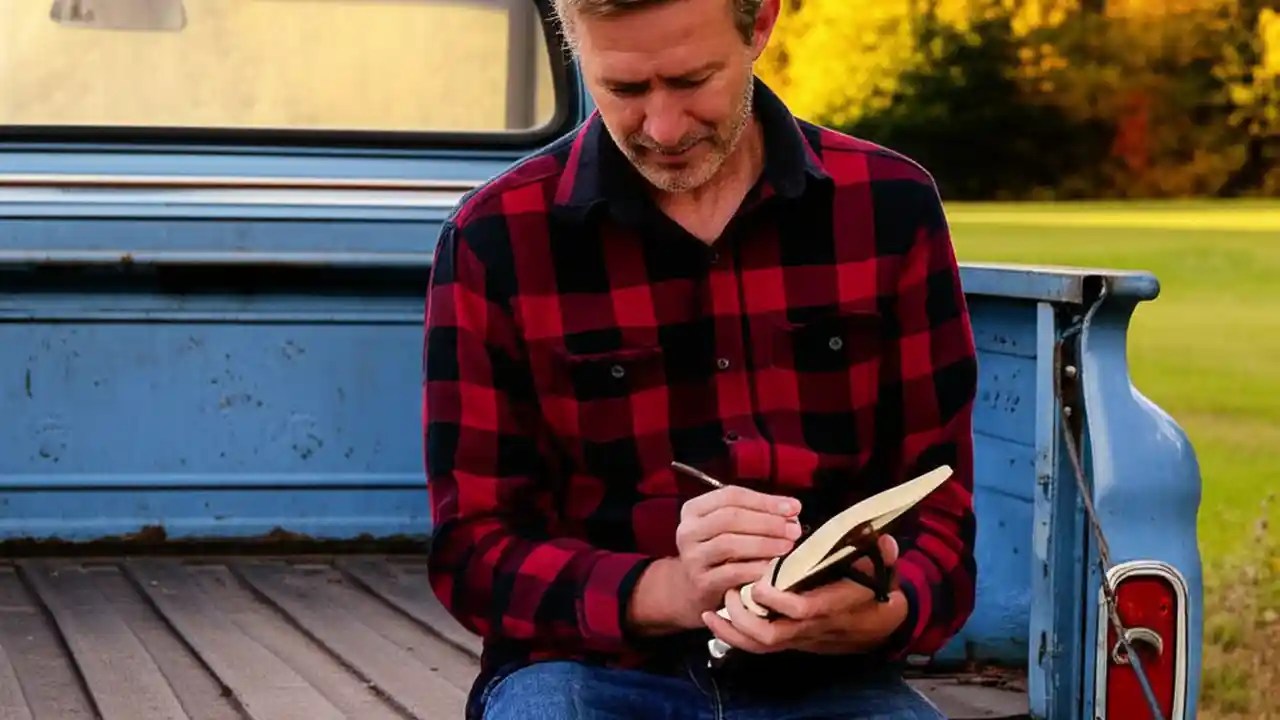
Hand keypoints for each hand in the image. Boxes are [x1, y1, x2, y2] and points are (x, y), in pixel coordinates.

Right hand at [629, 485, 801, 632]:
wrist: (692, 590)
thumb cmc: (719, 553)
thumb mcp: (728, 527)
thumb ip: (756, 514)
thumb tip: (793, 509)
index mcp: (694, 509)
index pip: (731, 496)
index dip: (765, 500)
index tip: (794, 507)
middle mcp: (688, 531)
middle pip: (730, 518)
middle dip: (767, 522)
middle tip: (794, 529)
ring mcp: (692, 557)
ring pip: (730, 544)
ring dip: (763, 544)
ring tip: (787, 546)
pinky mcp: (701, 582)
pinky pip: (731, 572)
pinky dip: (754, 568)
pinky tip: (772, 567)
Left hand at [700, 534, 908, 654]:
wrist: (877, 625)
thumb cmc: (874, 593)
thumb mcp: (883, 572)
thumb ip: (882, 557)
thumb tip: (884, 541)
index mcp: (832, 607)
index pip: (803, 611)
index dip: (778, 601)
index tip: (759, 582)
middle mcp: (811, 627)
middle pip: (772, 635)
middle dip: (745, 617)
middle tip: (729, 590)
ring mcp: (798, 636)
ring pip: (760, 645)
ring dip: (733, 629)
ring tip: (715, 605)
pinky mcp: (787, 638)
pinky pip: (756, 646)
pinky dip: (731, 636)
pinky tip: (712, 618)